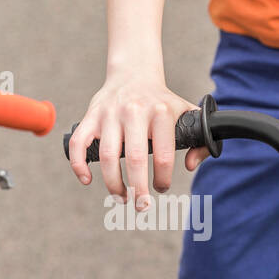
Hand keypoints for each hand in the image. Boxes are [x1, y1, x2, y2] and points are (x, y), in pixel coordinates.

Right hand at [67, 68, 208, 208]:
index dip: (163, 179)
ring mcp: (111, 113)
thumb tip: (191, 166)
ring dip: (113, 184)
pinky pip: (79, 142)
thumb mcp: (186, 113)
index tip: (161, 188)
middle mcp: (135, 111)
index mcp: (161, 112)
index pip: (164, 154)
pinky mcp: (91, 115)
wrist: (134, 73)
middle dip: (138, 189)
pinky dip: (79, 164)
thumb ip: (199, 140)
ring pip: (108, 156)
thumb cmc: (162, 102)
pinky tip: (87, 179)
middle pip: (135, 159)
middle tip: (141, 205)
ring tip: (121, 197)